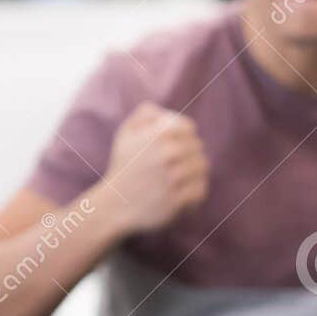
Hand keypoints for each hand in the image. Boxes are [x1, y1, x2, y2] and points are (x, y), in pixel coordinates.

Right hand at [95, 102, 208, 235]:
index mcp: (158, 134)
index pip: (189, 128)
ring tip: (179, 179)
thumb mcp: (125, 134)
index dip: (182, 136)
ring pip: (202, 167)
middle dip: (187, 155)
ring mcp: (174, 177)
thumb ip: (145, 114)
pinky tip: (181, 195)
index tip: (172, 148)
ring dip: (193, 173)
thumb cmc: (124, 167)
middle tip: (172, 167)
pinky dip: (194, 193)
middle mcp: (168, 153)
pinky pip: (200, 189)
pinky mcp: (178, 199)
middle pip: (197, 147)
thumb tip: (163, 111)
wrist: (114, 204)